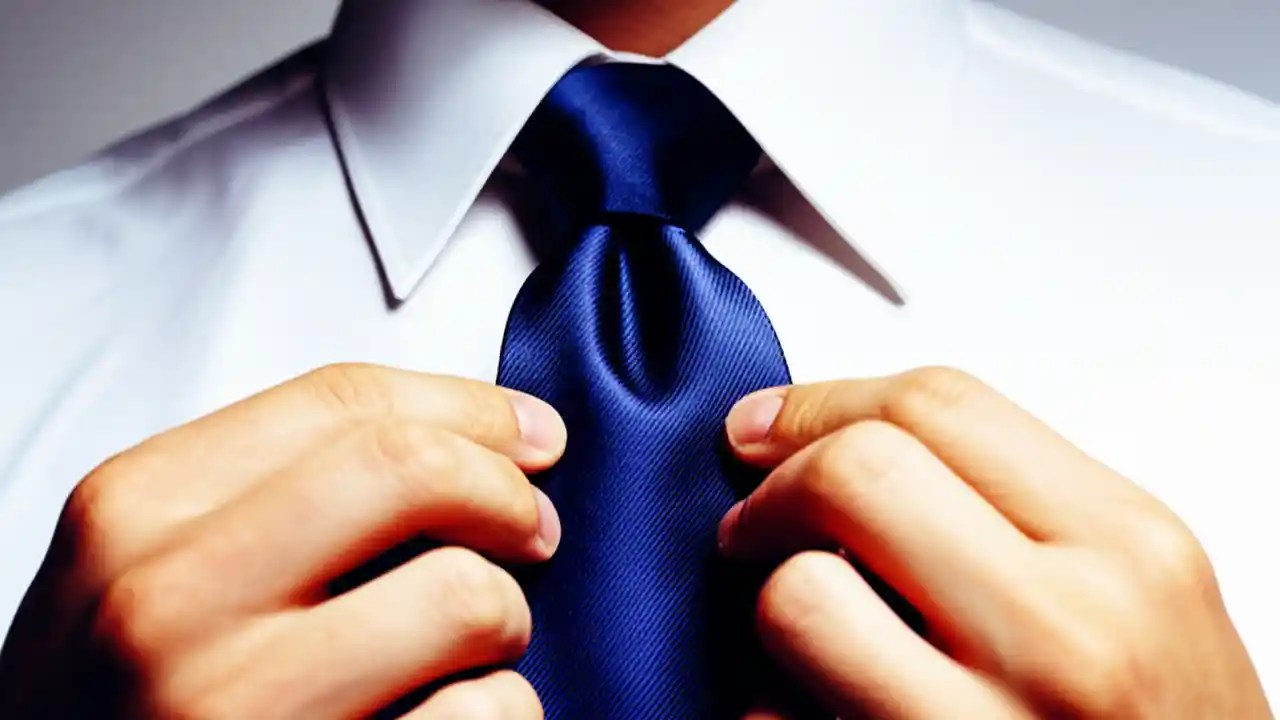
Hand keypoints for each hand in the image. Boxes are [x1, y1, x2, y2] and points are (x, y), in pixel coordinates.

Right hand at [0, 364, 564, 718]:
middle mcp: (171, 603)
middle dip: (506, 492)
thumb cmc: (119, 698)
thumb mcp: (144, 564)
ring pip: (465, 597)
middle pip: (411, 471)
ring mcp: (233, 705)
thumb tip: (461, 438)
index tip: (530, 433)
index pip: (343, 400)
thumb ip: (266, 490)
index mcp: (134, 512)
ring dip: (507, 615)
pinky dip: (504, 708)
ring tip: (481, 640)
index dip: (470, 407)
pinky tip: (460, 710)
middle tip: (531, 526)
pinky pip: (482, 715)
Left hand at [718, 368, 1271, 718]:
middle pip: (859, 472)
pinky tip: (812, 712)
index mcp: (1128, 549)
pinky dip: (772, 709)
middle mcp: (1069, 632)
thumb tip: (854, 446)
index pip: (938, 406)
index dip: (823, 402)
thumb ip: (1022, 511)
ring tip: (798, 627)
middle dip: (775, 484)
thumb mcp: (1141, 595)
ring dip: (772, 602)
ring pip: (800, 598)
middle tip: (751, 520)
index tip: (767, 424)